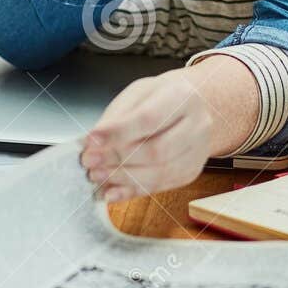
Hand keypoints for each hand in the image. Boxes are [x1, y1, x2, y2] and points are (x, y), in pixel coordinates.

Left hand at [80, 67, 213, 202]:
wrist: (191, 107)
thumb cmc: (159, 99)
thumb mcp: (136, 95)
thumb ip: (115, 118)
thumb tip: (91, 144)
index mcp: (181, 96)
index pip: (148, 118)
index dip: (117, 133)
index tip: (90, 140)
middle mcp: (197, 124)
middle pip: (156, 150)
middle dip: (117, 159)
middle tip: (90, 161)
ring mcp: (198, 151)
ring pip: (159, 173)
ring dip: (122, 178)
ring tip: (97, 175)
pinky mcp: (191, 171)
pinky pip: (160, 186)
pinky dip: (132, 191)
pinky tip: (112, 191)